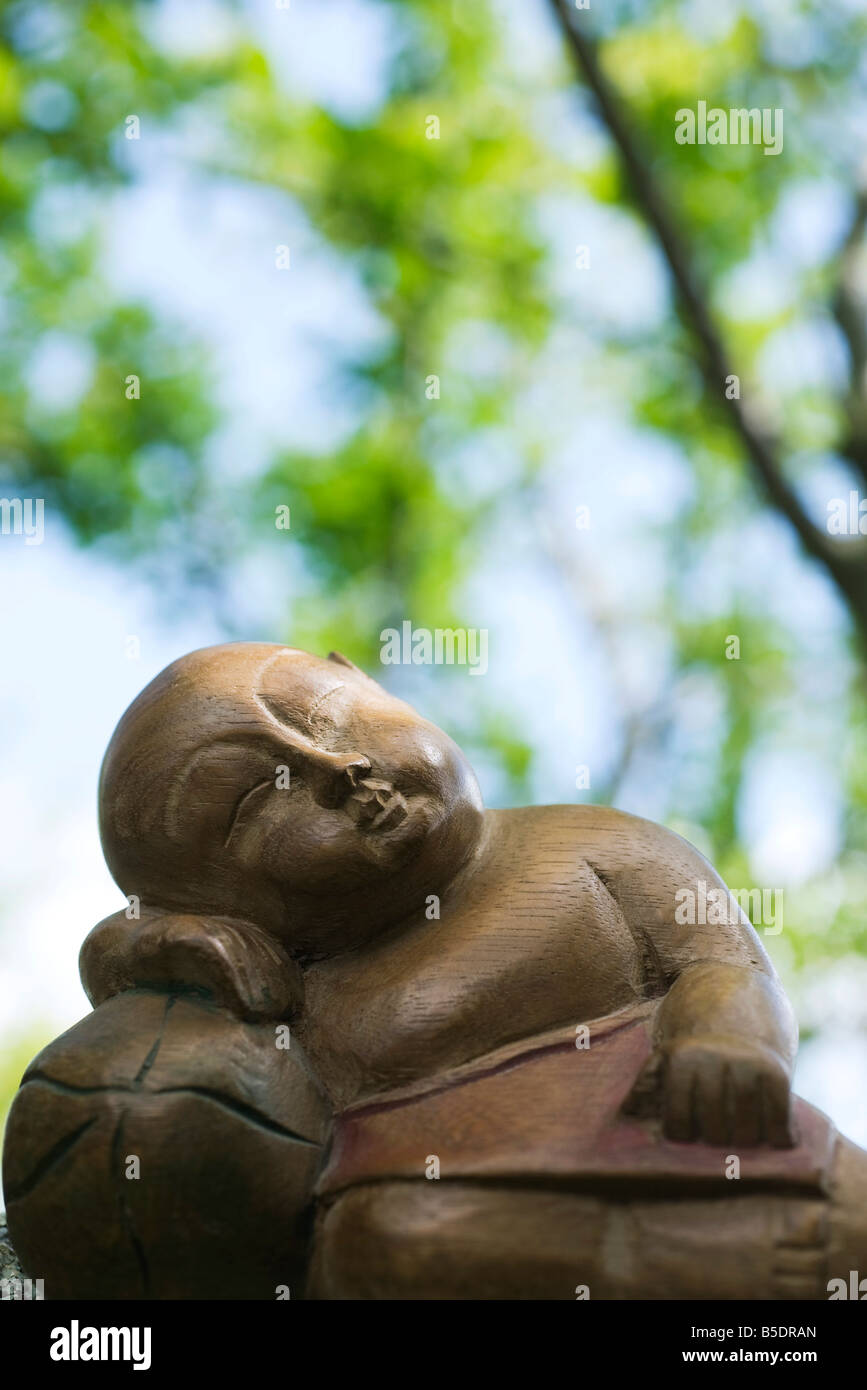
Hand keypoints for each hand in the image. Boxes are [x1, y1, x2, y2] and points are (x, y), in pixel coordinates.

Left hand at [633, 1035, 793, 1147]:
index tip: (688, 1126)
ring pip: (746, 1134)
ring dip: (746, 1140)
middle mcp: (715, 1061)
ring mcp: (748, 1066)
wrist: (739, 984)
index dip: (683, 1133)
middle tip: (717, 1125)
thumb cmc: (697, 1027)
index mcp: (682, 1059)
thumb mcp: (668, 1044)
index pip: (679, 1126)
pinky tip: (777, 1135)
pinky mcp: (778, 1070)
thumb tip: (627, 1113)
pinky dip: (780, 1136)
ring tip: (740, 1128)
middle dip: (715, 1137)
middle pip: (714, 1134)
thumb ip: (651, 1079)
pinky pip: (780, 1122)